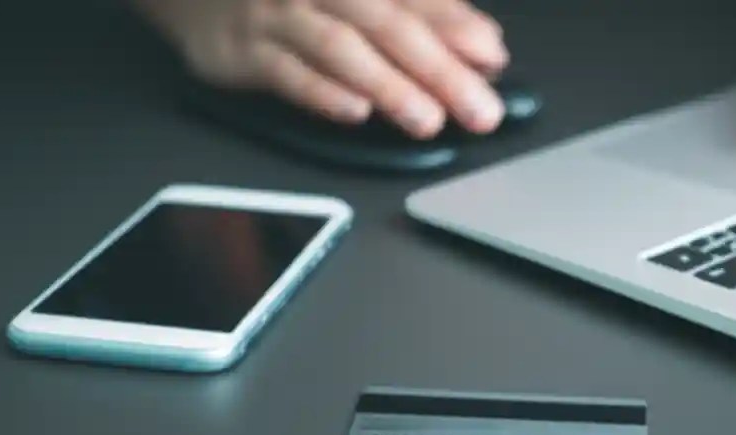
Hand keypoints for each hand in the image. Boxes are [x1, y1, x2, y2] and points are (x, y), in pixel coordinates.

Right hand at [135, 0, 509, 137]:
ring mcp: (279, 17)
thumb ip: (421, 13)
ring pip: (341, 49)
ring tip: (427, 119)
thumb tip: (483, 45)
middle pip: (388, 27)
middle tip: (479, 108)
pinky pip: (285, 73)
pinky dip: (322, 92)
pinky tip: (355, 113)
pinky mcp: (242, 52)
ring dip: (388, 86)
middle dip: (440, 70)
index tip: (493, 57)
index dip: (457, 27)